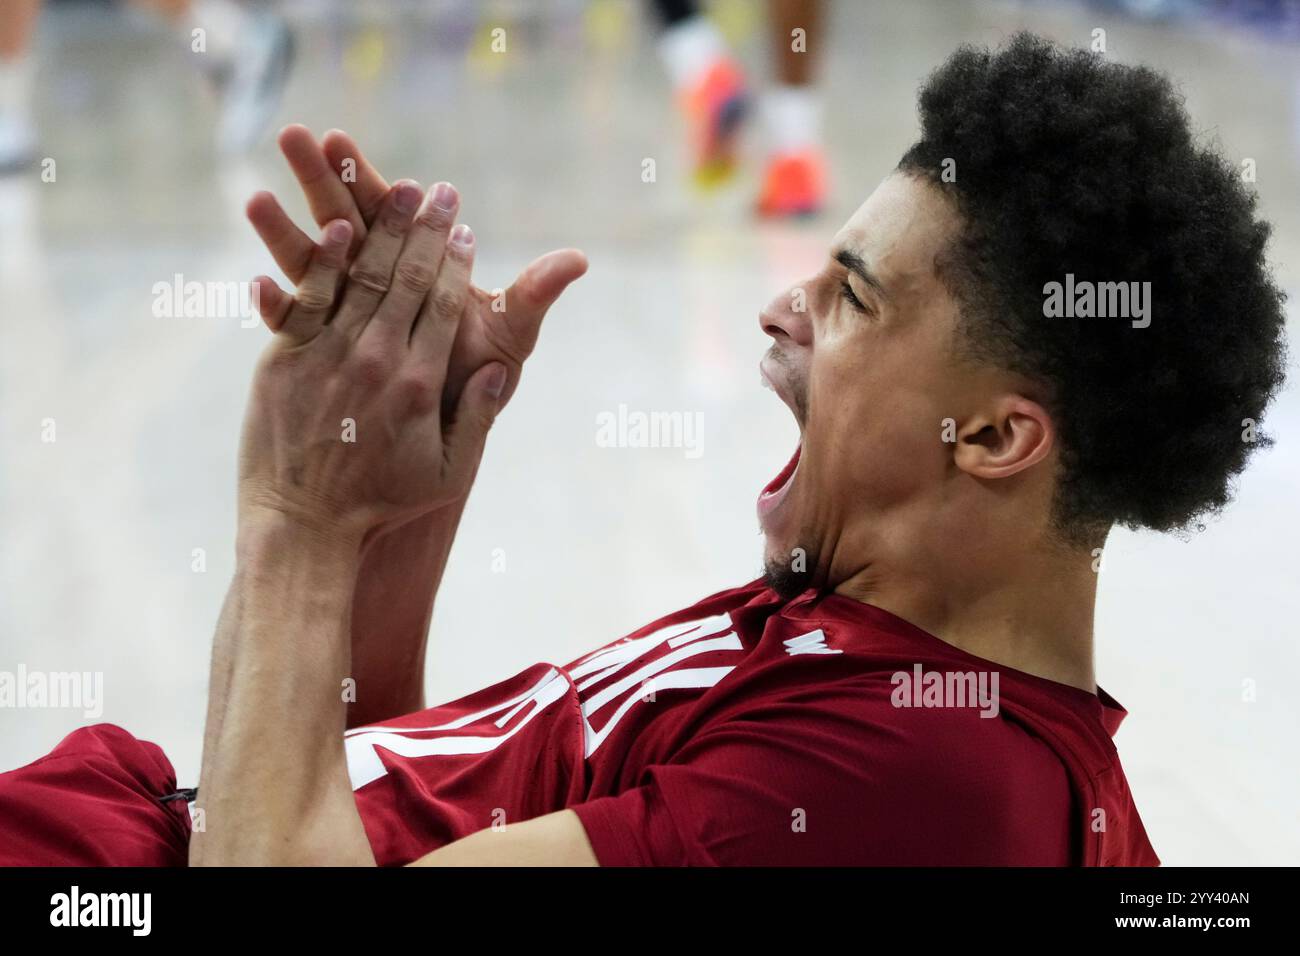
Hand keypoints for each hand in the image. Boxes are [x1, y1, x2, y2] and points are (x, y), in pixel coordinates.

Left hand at [239, 182, 504, 539]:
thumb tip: (501, 372)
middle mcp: (377, 361)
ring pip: (360, 276)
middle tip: (439, 190)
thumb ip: (478, 417)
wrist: (303, 524)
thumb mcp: (448, 473)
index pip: (444, 306)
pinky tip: (337, 226)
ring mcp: (328, 355)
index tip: (464, 227)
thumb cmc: (382, 501)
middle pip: (407, 278)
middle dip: (426, 229)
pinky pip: (306, 296)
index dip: (455, 262)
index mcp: (420, 386)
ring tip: (396, 189)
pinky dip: (324, 259)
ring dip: (380, 227)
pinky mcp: (285, 358)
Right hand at [246, 125, 586, 416]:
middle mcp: (375, 280)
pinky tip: (254, 288)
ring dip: (280, 229)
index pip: (394, 213)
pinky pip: (293, 323)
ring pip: (307, 261)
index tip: (345, 140)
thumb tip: (578, 260)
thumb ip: (533, 295)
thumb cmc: (478, 380)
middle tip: (300, 135)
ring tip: (255, 198)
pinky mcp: (315, 348)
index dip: (373, 181)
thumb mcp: (510, 336)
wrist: (443, 441)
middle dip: (320, 176)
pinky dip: (276, 306)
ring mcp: (340, 312)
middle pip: (343, 218)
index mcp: (416, 265)